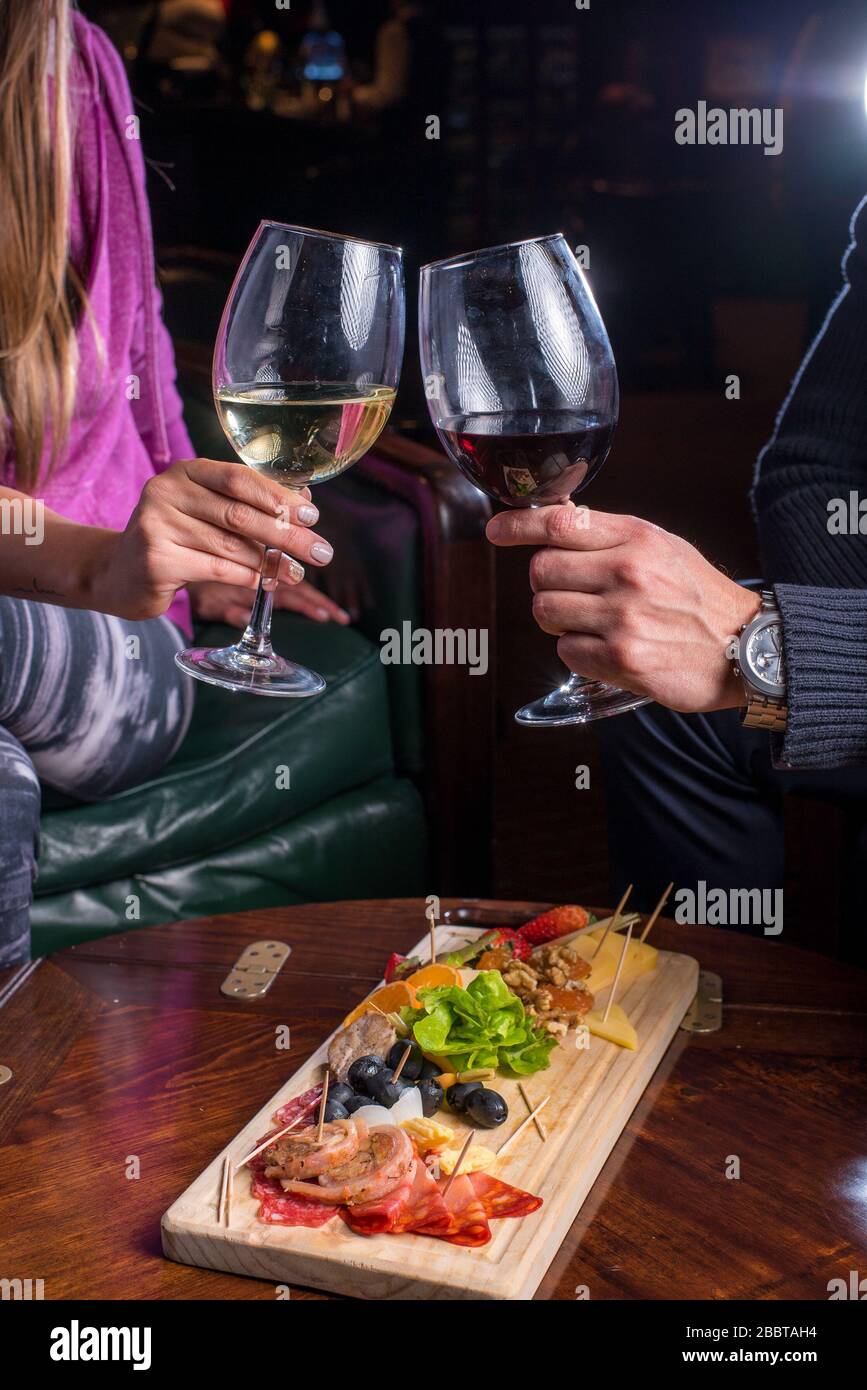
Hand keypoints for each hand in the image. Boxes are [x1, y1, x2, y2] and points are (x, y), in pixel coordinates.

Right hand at [89, 460, 335, 621]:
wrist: (119, 572)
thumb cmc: (174, 539)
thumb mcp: (207, 513)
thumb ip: (249, 506)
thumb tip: (306, 503)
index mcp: (185, 473)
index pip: (239, 478)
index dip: (279, 497)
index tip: (312, 515)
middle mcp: (167, 492)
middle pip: (240, 514)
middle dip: (287, 535)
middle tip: (320, 552)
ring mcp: (158, 525)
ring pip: (231, 545)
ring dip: (271, 562)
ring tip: (296, 573)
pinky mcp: (157, 560)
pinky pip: (216, 569)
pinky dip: (246, 577)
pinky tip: (264, 583)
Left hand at [486, 504, 761, 712]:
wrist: (745, 647)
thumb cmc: (698, 598)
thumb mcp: (661, 548)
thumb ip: (609, 536)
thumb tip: (552, 521)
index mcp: (637, 538)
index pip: (559, 522)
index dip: (518, 525)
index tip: (497, 530)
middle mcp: (628, 573)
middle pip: (540, 571)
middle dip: (546, 585)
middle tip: (571, 595)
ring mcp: (623, 618)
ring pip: (546, 613)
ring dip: (560, 622)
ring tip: (594, 624)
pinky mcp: (622, 658)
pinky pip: (565, 652)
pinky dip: (579, 654)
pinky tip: (609, 649)